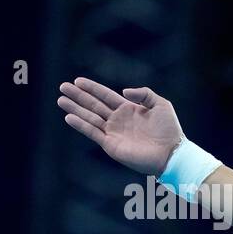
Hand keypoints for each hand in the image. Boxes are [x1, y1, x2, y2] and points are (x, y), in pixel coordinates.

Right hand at [56, 78, 184, 174]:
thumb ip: (144, 93)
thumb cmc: (169, 130)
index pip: (106, 95)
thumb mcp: (161, 105)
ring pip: (90, 117)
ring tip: (61, 100)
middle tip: (63, 87)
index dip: (92, 88)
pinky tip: (69, 117)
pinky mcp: (111, 145)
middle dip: (78, 96)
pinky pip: (93, 133)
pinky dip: (81, 125)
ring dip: (75, 109)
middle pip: (94, 105)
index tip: (78, 80)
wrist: (171, 153)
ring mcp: (113, 132)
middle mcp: (118, 120)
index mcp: (129, 109)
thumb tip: (123, 91)